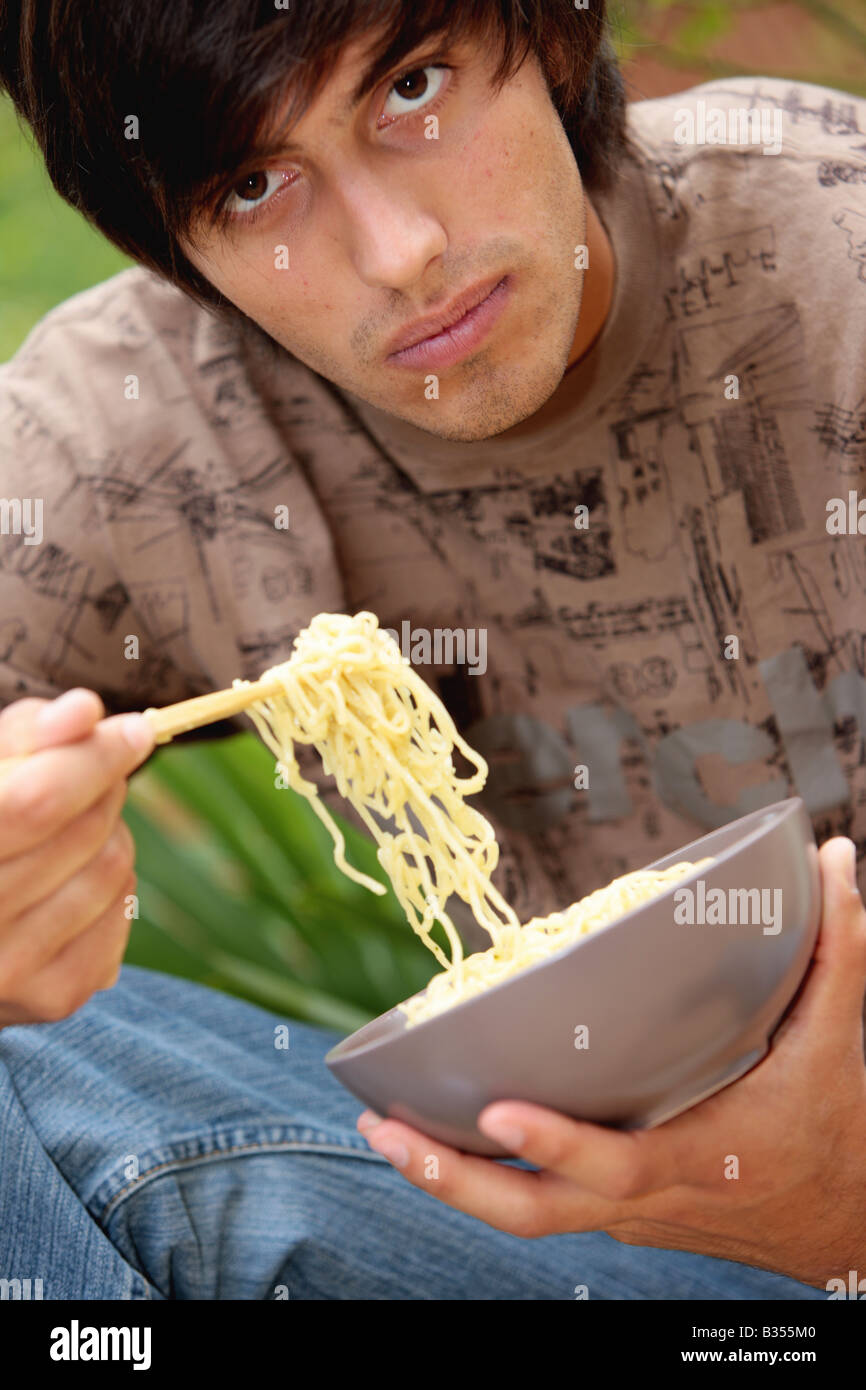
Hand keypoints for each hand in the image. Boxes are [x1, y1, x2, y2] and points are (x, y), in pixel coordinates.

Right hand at [0, 689, 154, 1026]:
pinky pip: (124, 914)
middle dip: (103, 788)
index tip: (135, 731)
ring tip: (71, 832)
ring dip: (111, 834)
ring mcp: (8, 969)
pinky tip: (72, 881)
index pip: (36, 801)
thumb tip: (86, 711)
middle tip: (88, 778)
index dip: (94, 759)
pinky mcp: (51, 996)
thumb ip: (31, 732)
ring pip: (115, 869)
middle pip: (84, 832)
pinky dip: (114, 885)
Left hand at [358, 837, 865, 1288]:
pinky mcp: (614, 1212)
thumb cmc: (832, 1127)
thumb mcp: (840, 1039)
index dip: (558, 1145)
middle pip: (536, 1210)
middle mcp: (648, 1198)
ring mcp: (624, 1214)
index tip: (497, 1112)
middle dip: (453, 1178)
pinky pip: (538, 1200)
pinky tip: (437, 1127)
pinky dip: (483, 1171)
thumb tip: (840, 854)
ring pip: (523, 1213)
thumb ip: (840, 947)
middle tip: (386, 1129)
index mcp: (696, 1154)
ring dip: (448, 1177)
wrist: (841, 1224)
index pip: (617, 1164)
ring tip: (384, 1126)